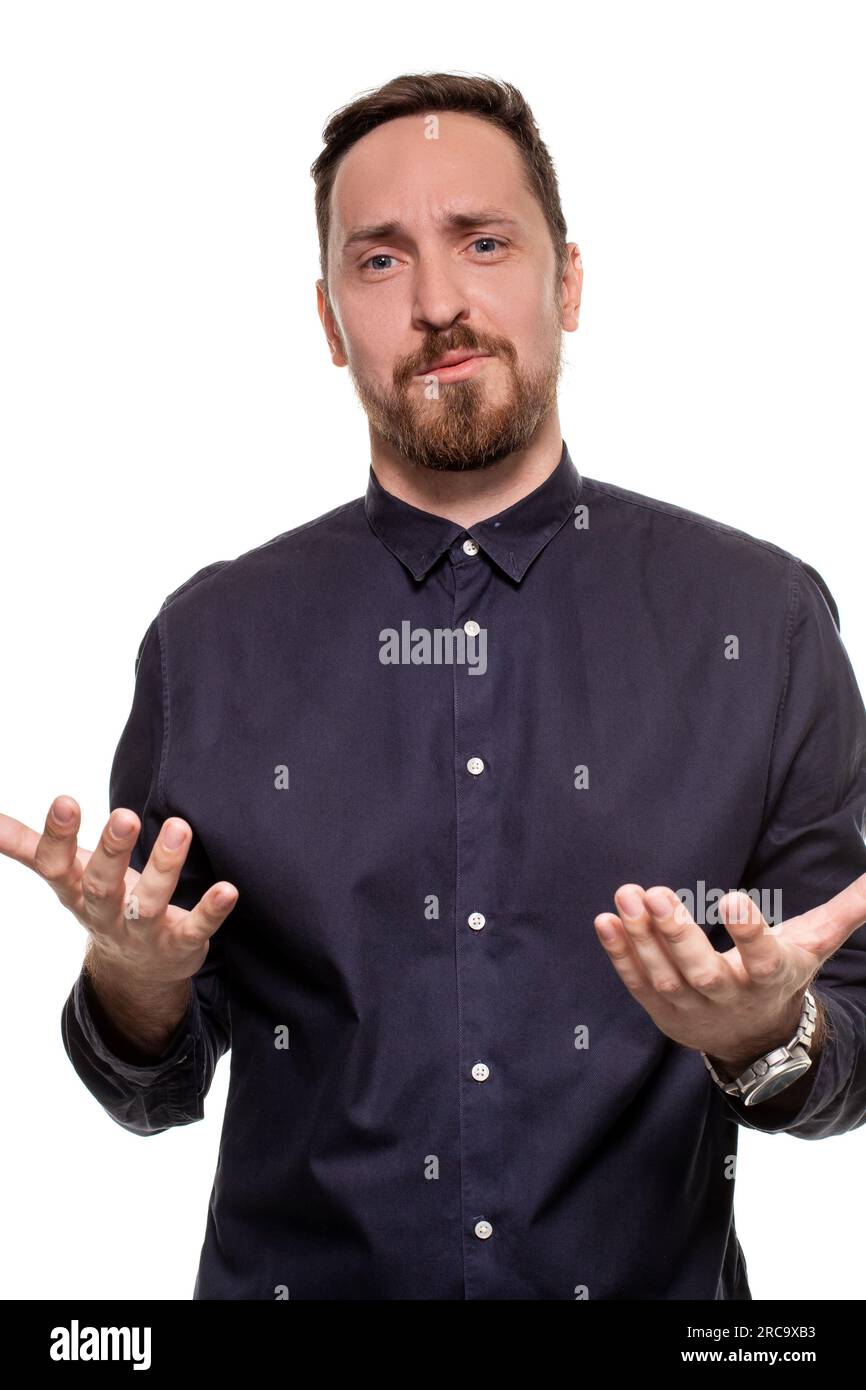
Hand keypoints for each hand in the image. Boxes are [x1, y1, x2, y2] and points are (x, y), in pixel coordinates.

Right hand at [0, 795, 238, 984]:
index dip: (58, 837)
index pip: (57, 866)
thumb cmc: (101, 902)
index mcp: (75, 892)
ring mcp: (143, 932)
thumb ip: (26, 846)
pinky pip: (196, 929)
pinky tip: (228, 890)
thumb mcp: (62, 877)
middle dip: (112, 852)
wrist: (135, 970)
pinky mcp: (180, 944)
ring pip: (150, 904)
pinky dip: (211, 911)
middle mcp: (105, 914)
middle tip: (124, 815)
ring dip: (165, 868)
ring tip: (180, 828)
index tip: (65, 801)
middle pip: (103, 886)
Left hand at [593, 873, 865, 1066]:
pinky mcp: (660, 1009)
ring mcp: (691, 1008)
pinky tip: (605, 921)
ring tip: (626, 896)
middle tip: (655, 892)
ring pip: (664, 977)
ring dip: (641, 938)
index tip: (734, 899)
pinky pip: (637, 983)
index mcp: (769, 977)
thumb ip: (846, 911)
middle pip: (702, 972)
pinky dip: (619, 955)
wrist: (755, 1040)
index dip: (750, 932)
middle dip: (677, 934)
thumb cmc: (781, 976)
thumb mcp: (814, 945)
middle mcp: (729, 997)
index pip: (763, 958)